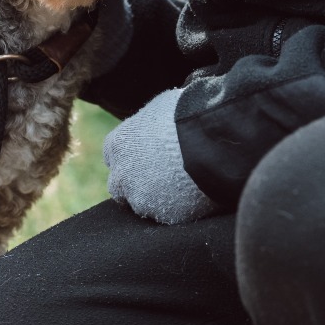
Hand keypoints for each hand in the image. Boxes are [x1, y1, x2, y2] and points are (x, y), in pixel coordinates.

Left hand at [103, 88, 221, 224]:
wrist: (210, 139)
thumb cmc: (188, 114)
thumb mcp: (162, 107)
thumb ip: (151, 121)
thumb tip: (160, 116)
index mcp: (118, 143)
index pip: (113, 157)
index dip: (130, 160)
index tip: (145, 160)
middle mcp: (122, 172)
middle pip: (120, 186)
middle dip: (135, 185)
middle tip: (162, 180)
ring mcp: (140, 196)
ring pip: (143, 205)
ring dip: (157, 200)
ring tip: (183, 188)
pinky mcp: (164, 214)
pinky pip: (169, 216)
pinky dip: (179, 210)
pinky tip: (194, 197)